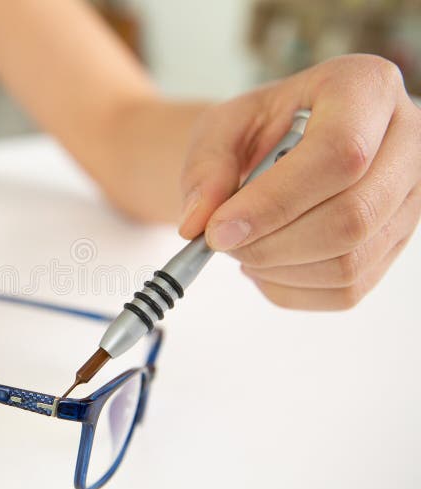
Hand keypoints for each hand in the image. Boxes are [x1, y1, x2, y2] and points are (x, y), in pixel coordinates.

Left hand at [178, 54, 420, 309]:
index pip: (339, 153)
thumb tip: (197, 224)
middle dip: (272, 244)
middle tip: (222, 242)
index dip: (274, 202)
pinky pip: (347, 290)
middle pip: (352, 217)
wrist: (277, 147)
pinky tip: (264, 265)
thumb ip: (205, 168)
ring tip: (242, 247)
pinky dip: (290, 289)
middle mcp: (406, 142)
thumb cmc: (256, 130)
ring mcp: (409, 198)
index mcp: (365, 89)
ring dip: (278, 269)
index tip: (217, 230)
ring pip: (351, 262)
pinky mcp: (395, 243)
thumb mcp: (221, 128)